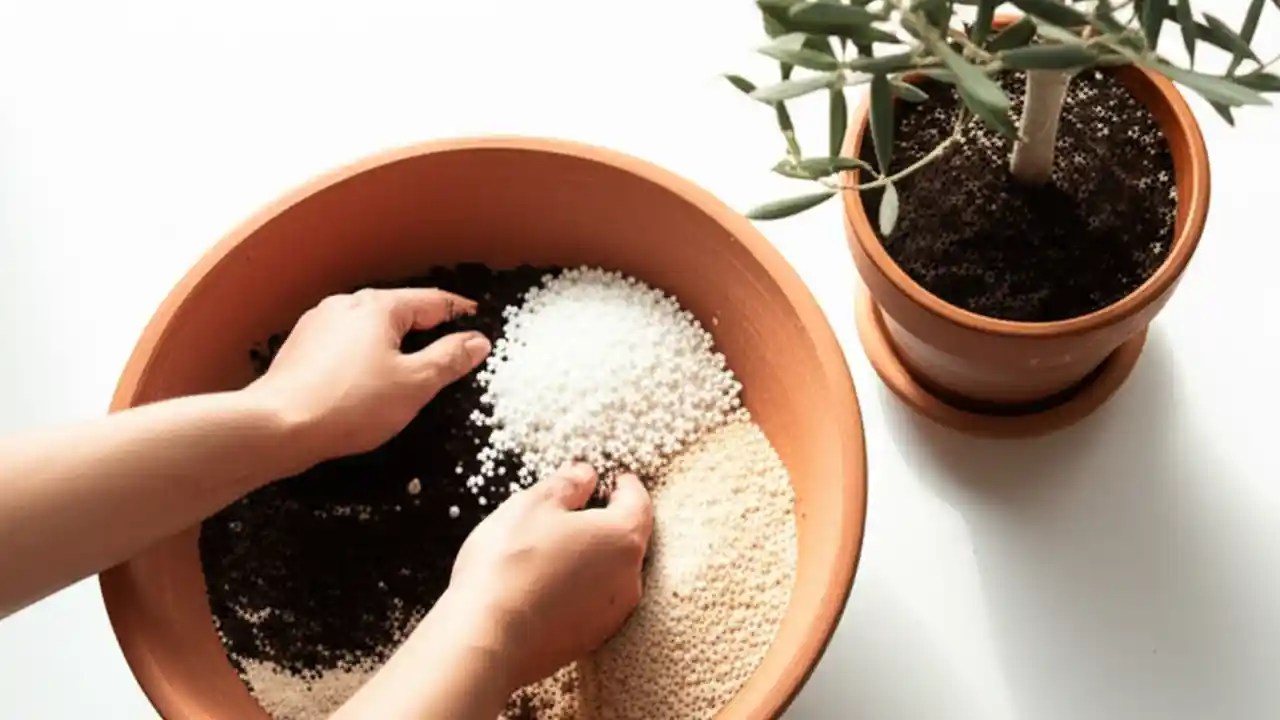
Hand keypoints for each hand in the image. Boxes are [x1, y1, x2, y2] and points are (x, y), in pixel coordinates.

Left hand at [245, 287, 490, 467]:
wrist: (277, 427)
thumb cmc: (351, 404)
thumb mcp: (414, 384)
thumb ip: (450, 359)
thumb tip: (478, 340)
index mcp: (378, 307)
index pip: (433, 301)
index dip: (460, 312)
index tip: (479, 319)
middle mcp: (346, 305)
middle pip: (399, 311)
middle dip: (426, 327)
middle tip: (450, 346)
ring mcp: (318, 324)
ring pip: (370, 327)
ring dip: (394, 341)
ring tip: (410, 364)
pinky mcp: (301, 348)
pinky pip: (346, 344)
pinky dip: (365, 354)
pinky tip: (368, 378)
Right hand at [448, 463, 653, 689]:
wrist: (488, 638)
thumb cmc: (510, 564)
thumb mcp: (534, 504)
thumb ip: (566, 484)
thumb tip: (585, 474)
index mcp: (622, 537)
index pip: (639, 502)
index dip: (627, 485)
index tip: (617, 478)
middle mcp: (628, 578)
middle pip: (627, 539)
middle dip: (606, 521)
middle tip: (581, 508)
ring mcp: (610, 614)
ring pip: (610, 573)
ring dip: (592, 557)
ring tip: (557, 546)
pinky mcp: (589, 639)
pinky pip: (591, 602)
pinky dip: (578, 587)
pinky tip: (549, 581)